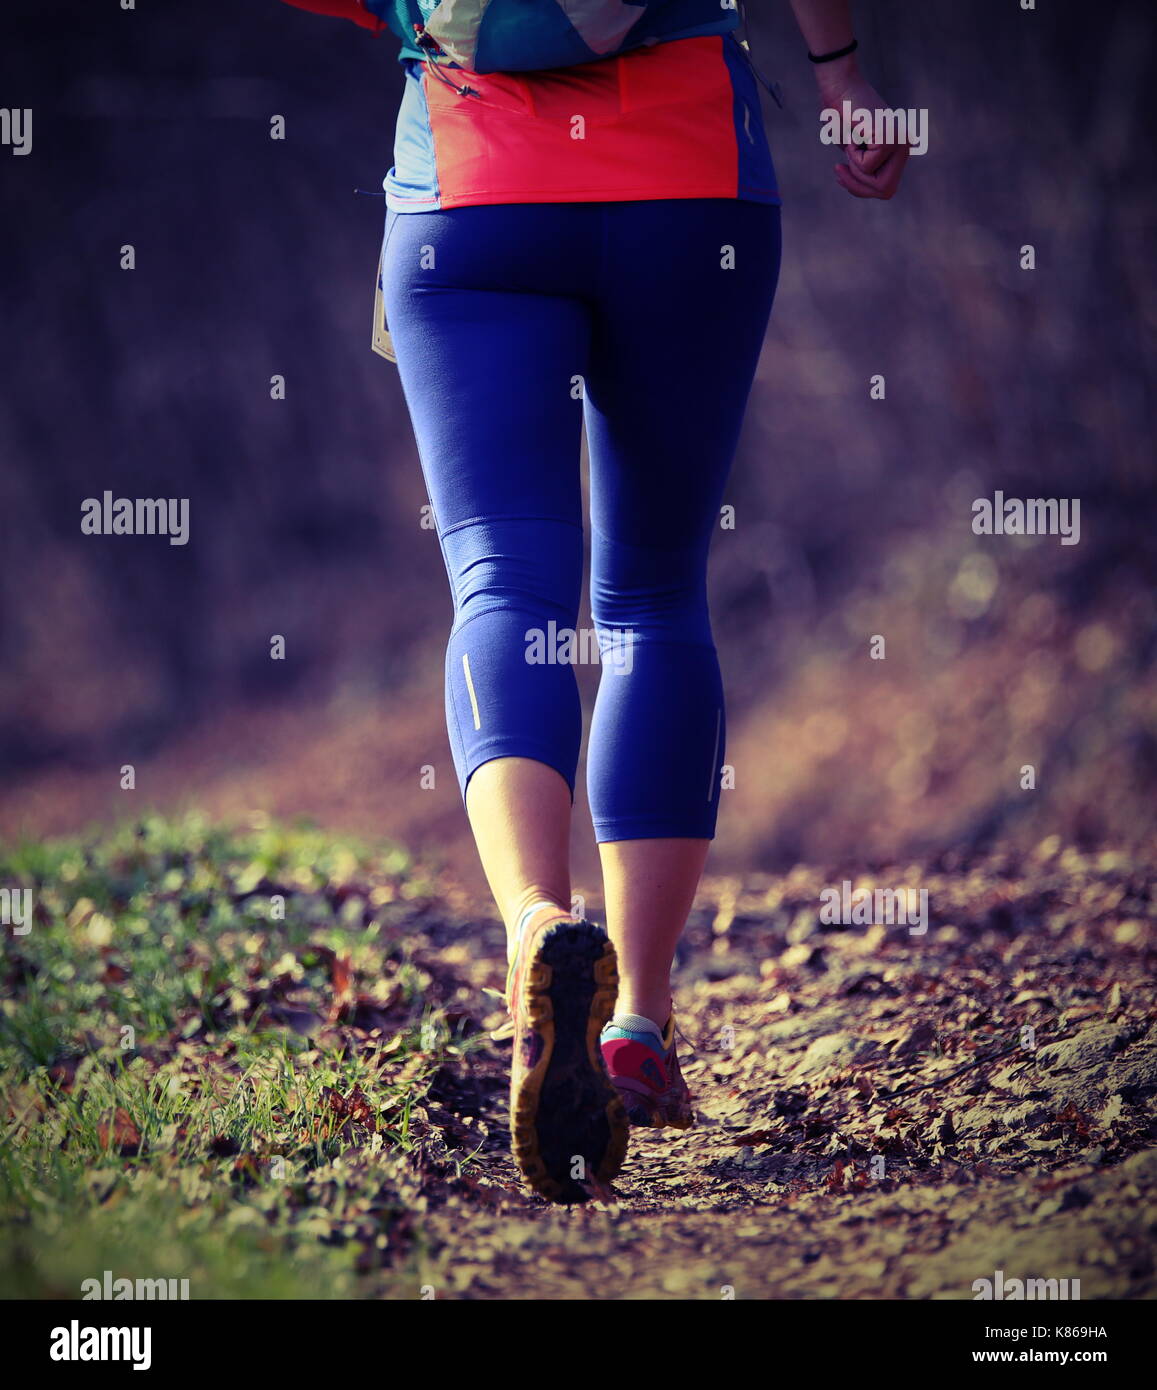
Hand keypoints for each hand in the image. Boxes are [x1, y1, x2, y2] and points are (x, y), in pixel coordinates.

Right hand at [816, 65, 910, 200]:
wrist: (839, 85)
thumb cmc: (841, 115)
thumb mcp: (853, 150)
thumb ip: (863, 169)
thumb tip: (866, 189)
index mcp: (900, 149)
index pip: (886, 189)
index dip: (861, 189)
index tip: (841, 174)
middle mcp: (905, 146)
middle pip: (885, 191)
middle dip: (857, 185)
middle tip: (840, 167)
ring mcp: (900, 142)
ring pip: (876, 183)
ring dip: (854, 170)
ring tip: (851, 142)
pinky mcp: (889, 139)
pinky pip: (866, 167)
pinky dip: (852, 155)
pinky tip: (855, 132)